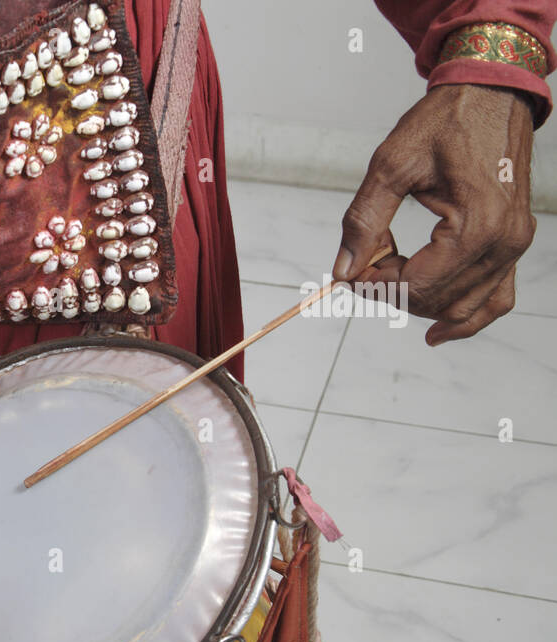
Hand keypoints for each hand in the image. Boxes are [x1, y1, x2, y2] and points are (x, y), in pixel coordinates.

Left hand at [332, 84, 536, 345]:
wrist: (491, 93)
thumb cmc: (445, 121)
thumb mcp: (391, 165)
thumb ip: (363, 222)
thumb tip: (342, 270)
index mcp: (476, 224)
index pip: (415, 285)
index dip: (374, 285)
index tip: (348, 270)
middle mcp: (503, 242)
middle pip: (437, 300)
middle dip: (392, 291)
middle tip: (364, 263)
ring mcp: (514, 246)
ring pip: (465, 307)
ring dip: (420, 303)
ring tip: (387, 279)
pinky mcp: (514, 243)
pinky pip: (496, 298)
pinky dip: (467, 317)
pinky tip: (436, 333)